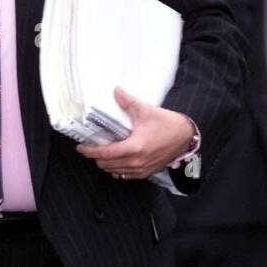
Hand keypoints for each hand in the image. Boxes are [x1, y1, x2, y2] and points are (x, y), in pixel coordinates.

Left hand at [75, 87, 195, 178]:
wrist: (186, 138)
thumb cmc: (168, 125)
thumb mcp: (147, 111)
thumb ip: (128, 103)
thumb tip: (116, 92)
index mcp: (134, 148)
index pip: (104, 153)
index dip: (89, 151)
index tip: (80, 147)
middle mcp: (136, 162)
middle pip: (106, 164)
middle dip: (96, 156)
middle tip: (91, 146)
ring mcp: (141, 170)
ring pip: (114, 171)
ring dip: (106, 163)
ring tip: (103, 152)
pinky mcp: (146, 173)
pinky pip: (125, 175)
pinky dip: (117, 169)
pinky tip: (116, 160)